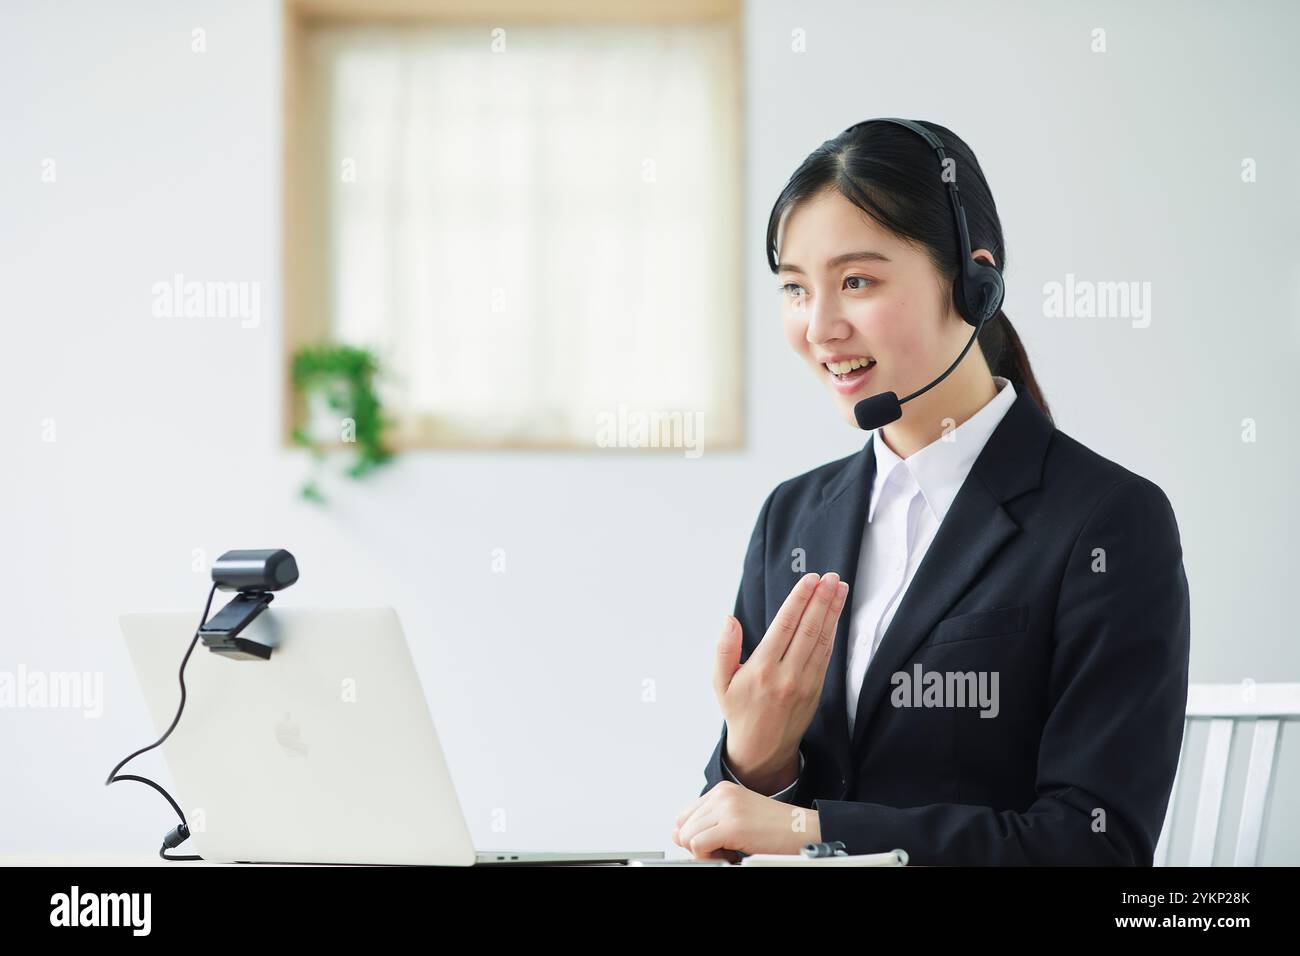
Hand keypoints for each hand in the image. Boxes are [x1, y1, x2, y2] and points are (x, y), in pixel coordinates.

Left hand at [672, 781, 821, 858]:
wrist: (804, 831)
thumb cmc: (776, 829)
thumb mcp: (738, 818)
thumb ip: (710, 822)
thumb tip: (678, 835)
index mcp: (723, 791)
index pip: (685, 816)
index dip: (694, 836)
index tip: (714, 845)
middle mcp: (722, 795)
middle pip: (682, 828)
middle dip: (698, 846)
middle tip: (724, 851)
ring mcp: (726, 808)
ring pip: (687, 837)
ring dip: (705, 853)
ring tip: (730, 852)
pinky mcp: (732, 825)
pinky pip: (698, 846)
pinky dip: (708, 858)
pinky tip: (730, 856)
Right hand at [716, 572, 848, 791]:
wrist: (762, 750)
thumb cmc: (738, 711)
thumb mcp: (720, 682)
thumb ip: (724, 649)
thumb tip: (729, 619)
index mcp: (761, 669)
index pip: (785, 625)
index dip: (800, 599)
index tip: (810, 579)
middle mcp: (786, 675)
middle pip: (808, 629)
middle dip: (821, 600)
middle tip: (831, 577)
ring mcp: (804, 683)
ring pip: (821, 640)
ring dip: (832, 612)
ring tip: (840, 588)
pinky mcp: (816, 690)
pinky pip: (825, 656)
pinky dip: (832, 633)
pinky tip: (836, 616)